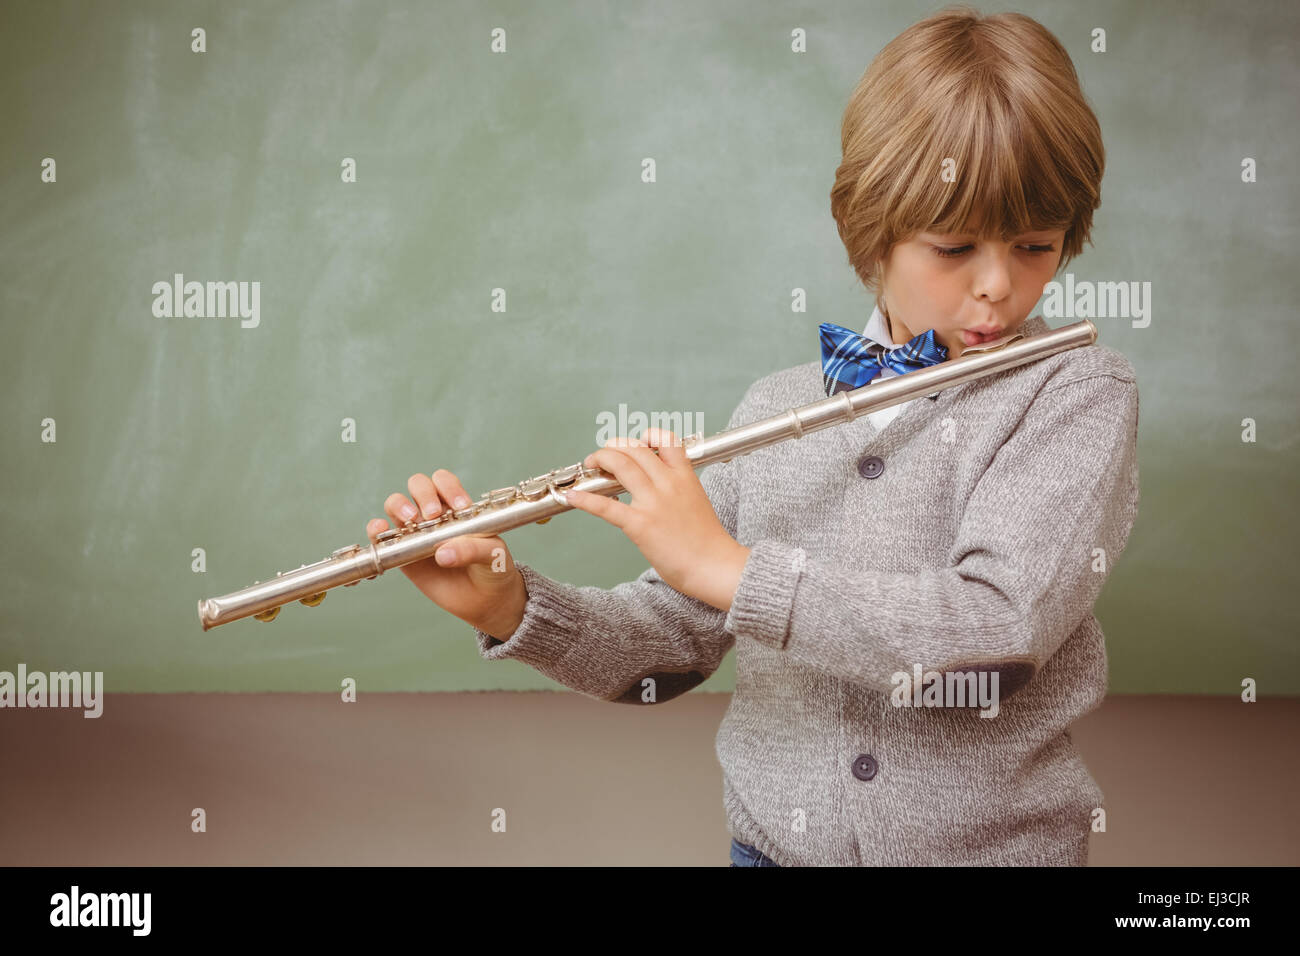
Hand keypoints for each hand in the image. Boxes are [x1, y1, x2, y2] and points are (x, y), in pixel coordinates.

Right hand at [366, 468, 527, 637]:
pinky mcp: (401, 553)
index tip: (460, 507)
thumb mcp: (492, 555)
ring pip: (396, 504)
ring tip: (412, 521)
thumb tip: (442, 553)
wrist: (485, 601)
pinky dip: (376, 529)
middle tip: (433, 515)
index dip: (449, 488)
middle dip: (424, 494)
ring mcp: (415, 532)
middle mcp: (433, 515)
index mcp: (456, 507)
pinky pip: (383, 536)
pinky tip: (381, 531)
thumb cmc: (493, 569)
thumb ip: (472, 550)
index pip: (445, 482)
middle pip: (418, 485)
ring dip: (399, 506)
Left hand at [564, 428, 749, 610]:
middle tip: (602, 455)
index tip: (635, 442)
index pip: (666, 440)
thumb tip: (657, 488)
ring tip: (590, 463)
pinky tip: (572, 496)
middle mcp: (669, 484)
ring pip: (621, 465)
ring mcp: (654, 502)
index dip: (647, 435)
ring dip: (600, 459)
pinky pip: (606, 506)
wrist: (714, 566)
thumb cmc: (707, 543)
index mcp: (685, 477)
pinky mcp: (640, 524)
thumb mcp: (697, 503)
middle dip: (614, 447)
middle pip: (636, 449)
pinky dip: (584, 499)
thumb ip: (679, 489)